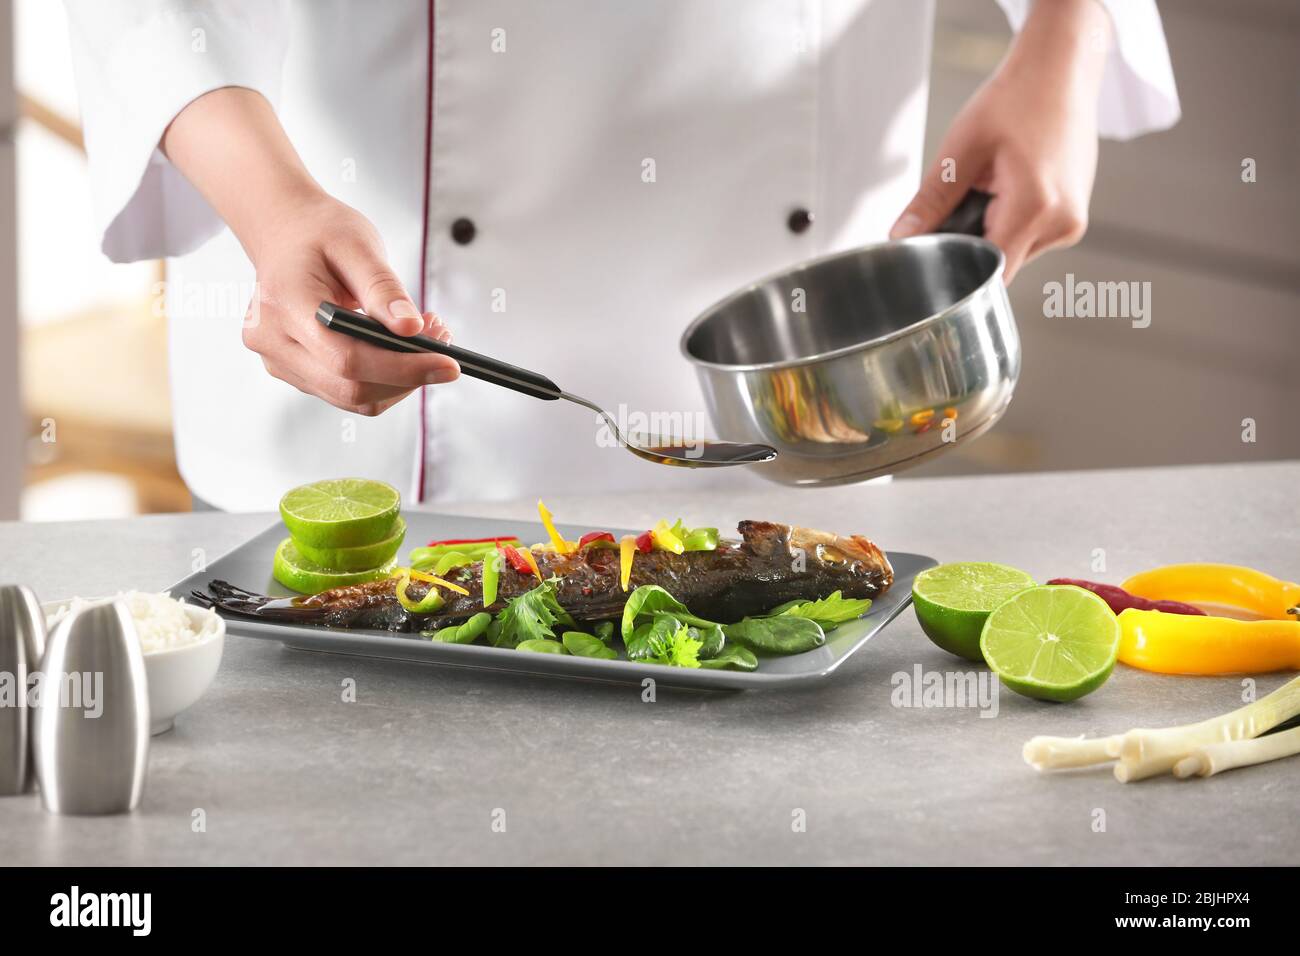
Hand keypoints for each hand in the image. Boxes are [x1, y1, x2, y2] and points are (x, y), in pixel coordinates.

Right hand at [242, 193, 457, 415]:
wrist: (286, 233)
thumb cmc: (319, 233)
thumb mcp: (357, 245)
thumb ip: (382, 288)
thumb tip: (411, 329)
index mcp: (284, 305)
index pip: (347, 359)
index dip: (403, 367)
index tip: (450, 363)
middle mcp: (273, 342)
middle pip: (351, 387)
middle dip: (409, 373)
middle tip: (443, 338)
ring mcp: (280, 361)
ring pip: (353, 397)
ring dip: (401, 378)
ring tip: (427, 337)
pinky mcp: (296, 371)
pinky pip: (347, 391)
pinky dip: (384, 377)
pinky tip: (400, 346)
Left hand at [890, 0, 1110, 281]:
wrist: (1060, 71)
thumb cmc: (1017, 99)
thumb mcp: (962, 149)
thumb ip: (931, 200)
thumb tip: (902, 237)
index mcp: (1036, 207)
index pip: (989, 271)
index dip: (957, 268)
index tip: (937, 252)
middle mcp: (1061, 223)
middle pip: (999, 264)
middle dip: (973, 241)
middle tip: (966, 199)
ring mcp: (1072, 222)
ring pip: (1014, 252)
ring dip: (993, 230)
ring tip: (992, 187)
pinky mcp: (1073, 217)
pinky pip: (1030, 237)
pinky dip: (1011, 221)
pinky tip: (1009, 187)